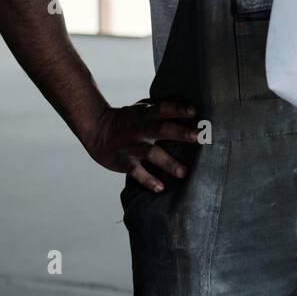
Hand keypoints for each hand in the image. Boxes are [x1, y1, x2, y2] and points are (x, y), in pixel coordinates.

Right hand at [81, 100, 200, 191]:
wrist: (96, 129)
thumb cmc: (129, 118)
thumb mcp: (142, 108)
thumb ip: (162, 108)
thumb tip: (192, 109)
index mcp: (145, 114)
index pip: (163, 108)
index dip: (178, 109)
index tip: (194, 111)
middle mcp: (139, 129)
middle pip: (161, 129)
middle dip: (181, 133)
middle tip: (200, 137)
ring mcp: (131, 146)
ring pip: (151, 154)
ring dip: (168, 163)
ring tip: (184, 173)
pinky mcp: (124, 162)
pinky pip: (136, 172)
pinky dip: (148, 180)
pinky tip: (160, 188)